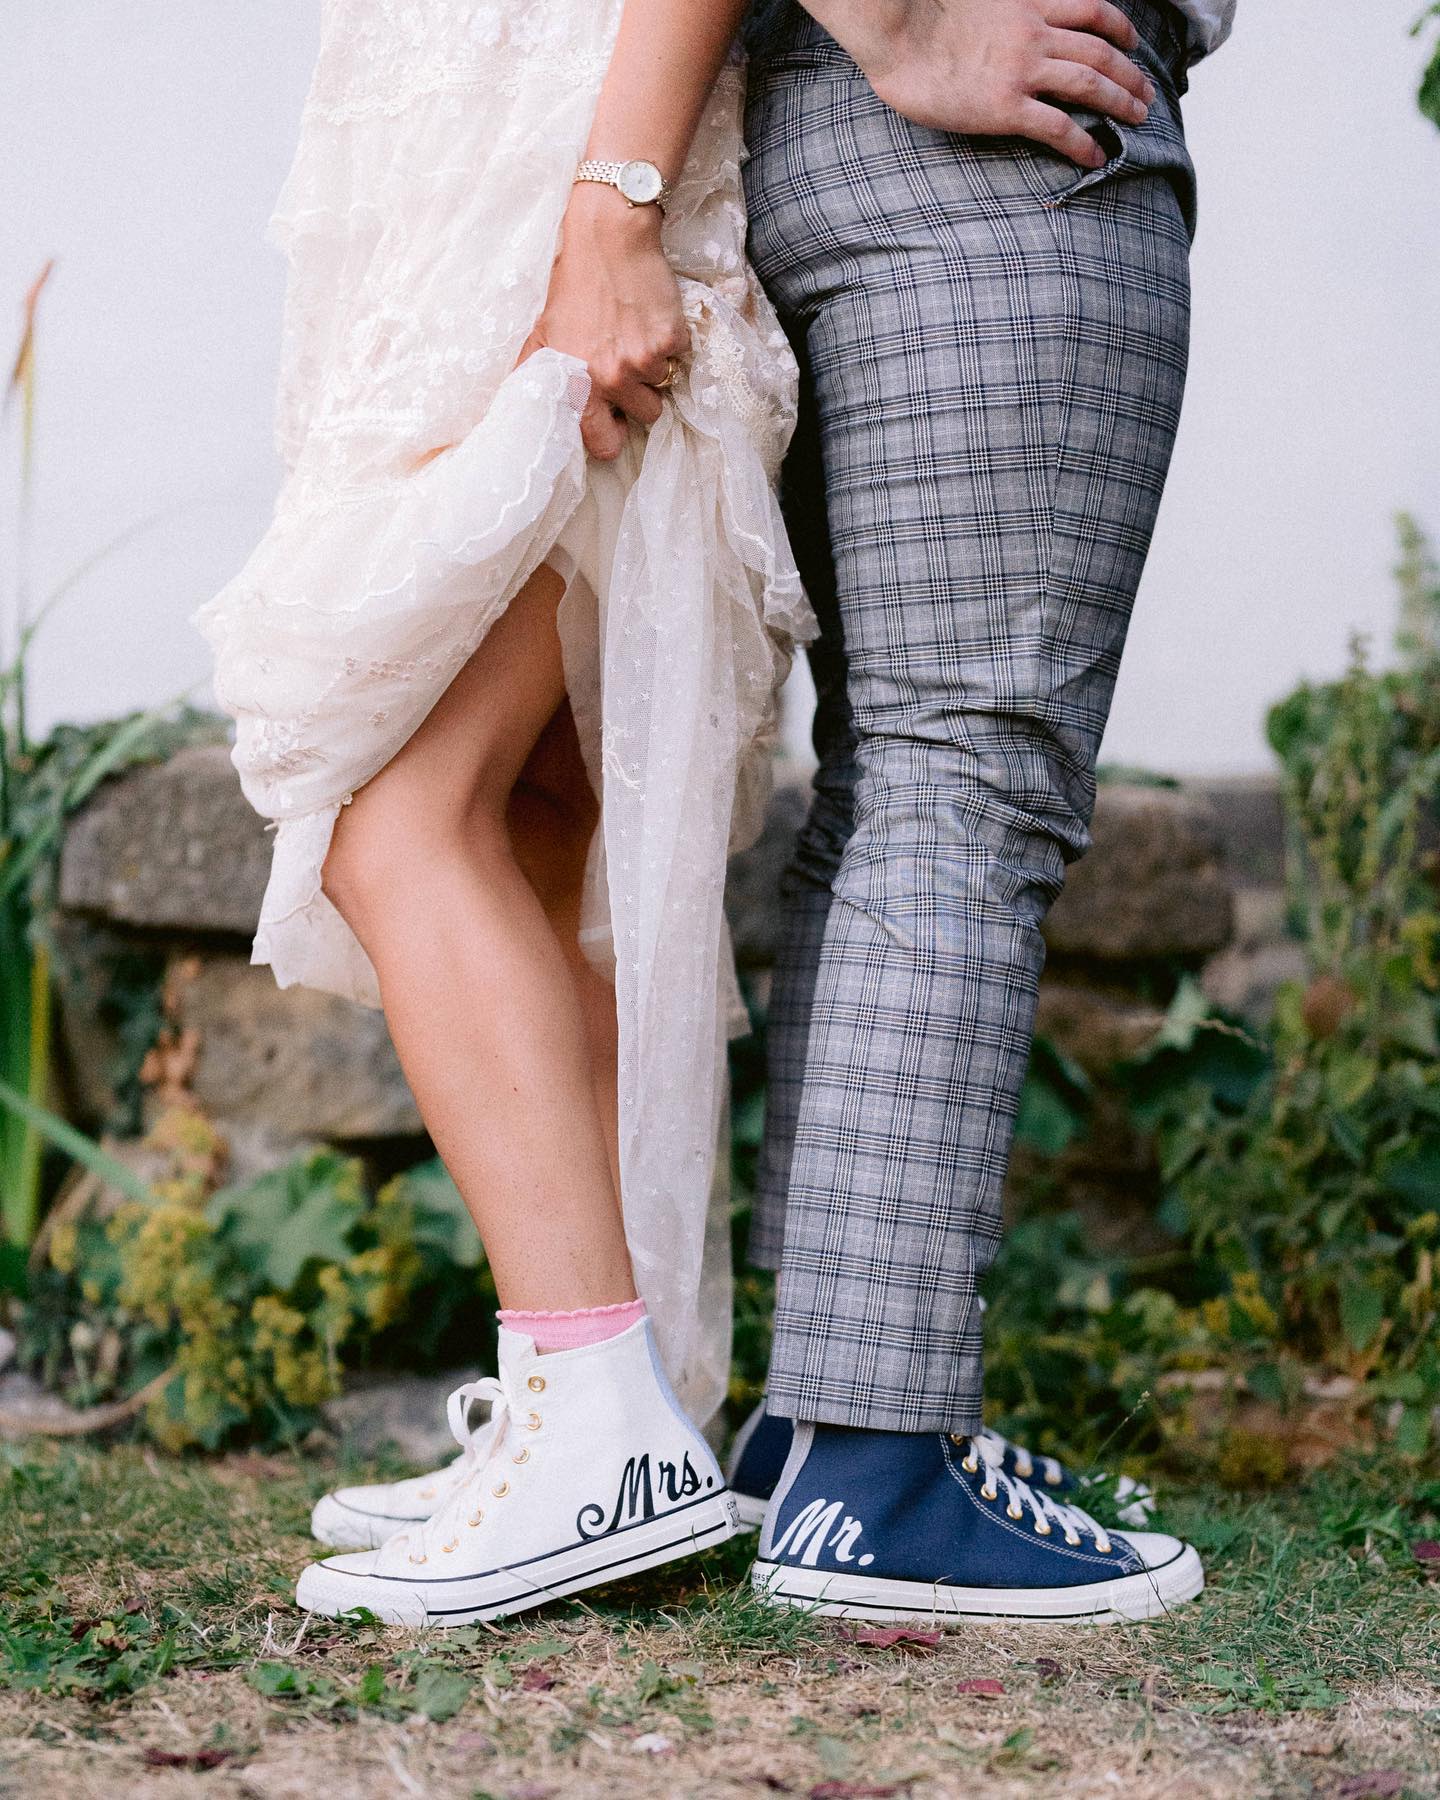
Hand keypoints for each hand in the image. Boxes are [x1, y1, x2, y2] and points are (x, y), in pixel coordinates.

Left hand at [520, 184, 689, 460]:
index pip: (603, 444)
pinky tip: (651, 316)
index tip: (613, 415)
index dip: (611, 432)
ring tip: (636, 332)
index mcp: (577, 382)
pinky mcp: (670, 340)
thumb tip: (527, 406)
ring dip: (655, 365)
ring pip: (662, 385)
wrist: (608, 238)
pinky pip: (678, 357)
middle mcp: (609, 377)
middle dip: (639, 393)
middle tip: (626, 359)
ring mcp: (642, 360)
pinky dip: (670, 340)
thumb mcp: (543, 332)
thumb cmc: (574, 284)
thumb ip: (536, 374)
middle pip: (644, 415)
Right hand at [811, 0, 1155, 167]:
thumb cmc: (921, 20)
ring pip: (1090, 84)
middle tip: (1147, 94)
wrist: (898, 32)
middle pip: (1101, 51)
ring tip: (1137, 119)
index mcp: (1028, 5)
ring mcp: (1022, 70)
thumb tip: (1003, 29)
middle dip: (1131, 74)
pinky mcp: (1006, 106)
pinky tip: (1097, 156)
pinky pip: (1058, 126)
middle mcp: (1034, 34)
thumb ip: (1001, 12)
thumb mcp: (976, 1)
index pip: (1091, 10)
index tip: (1132, 43)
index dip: (1119, 28)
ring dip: (1120, 102)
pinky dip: (1083, 143)